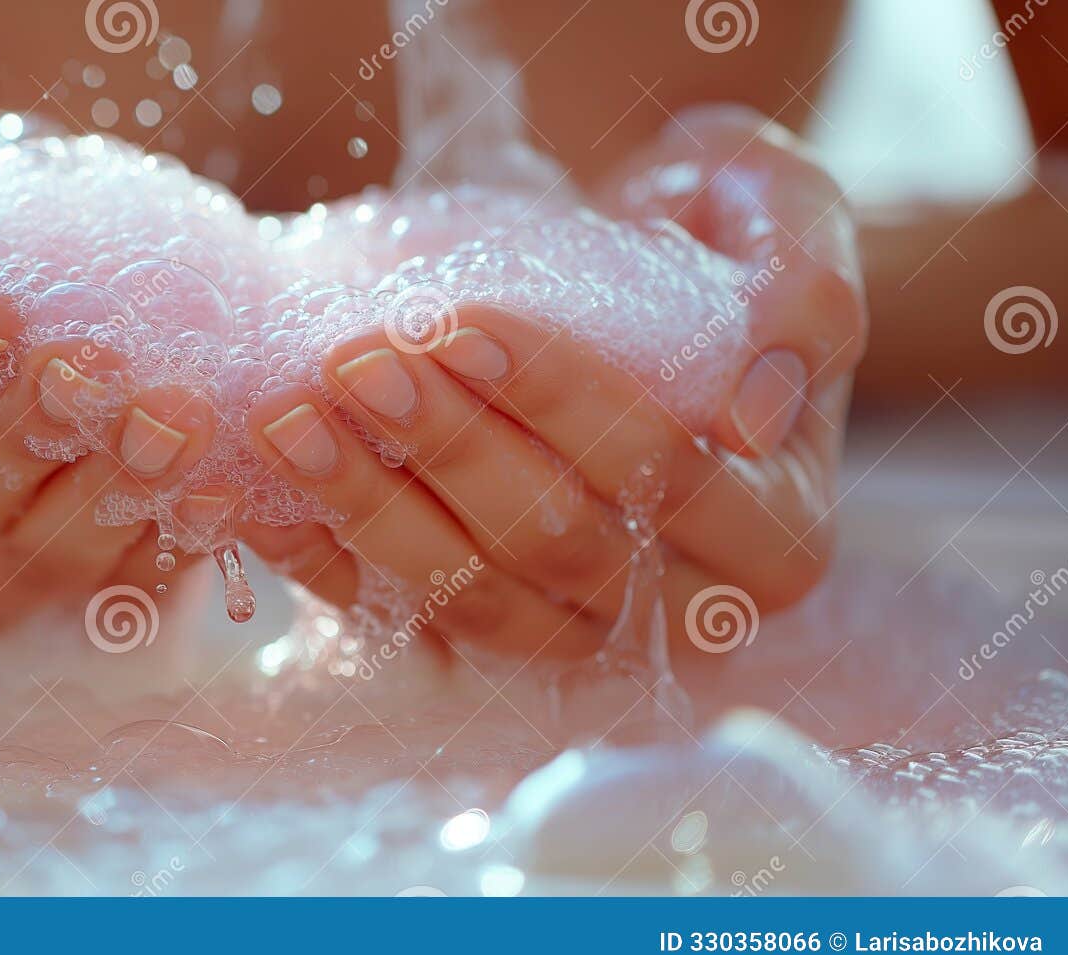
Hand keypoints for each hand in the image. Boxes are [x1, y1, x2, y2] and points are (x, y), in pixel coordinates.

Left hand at [243, 108, 866, 661]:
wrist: (626, 272)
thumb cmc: (707, 233)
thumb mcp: (786, 216)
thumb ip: (804, 295)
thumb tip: (750, 418)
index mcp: (777, 523)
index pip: (664, 473)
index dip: (556, 400)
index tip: (456, 322)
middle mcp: (679, 599)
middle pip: (558, 543)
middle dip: (447, 452)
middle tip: (354, 363)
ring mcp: (575, 623)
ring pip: (474, 600)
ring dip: (373, 512)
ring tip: (291, 421)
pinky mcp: (481, 624)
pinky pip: (400, 617)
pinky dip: (325, 560)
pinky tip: (263, 495)